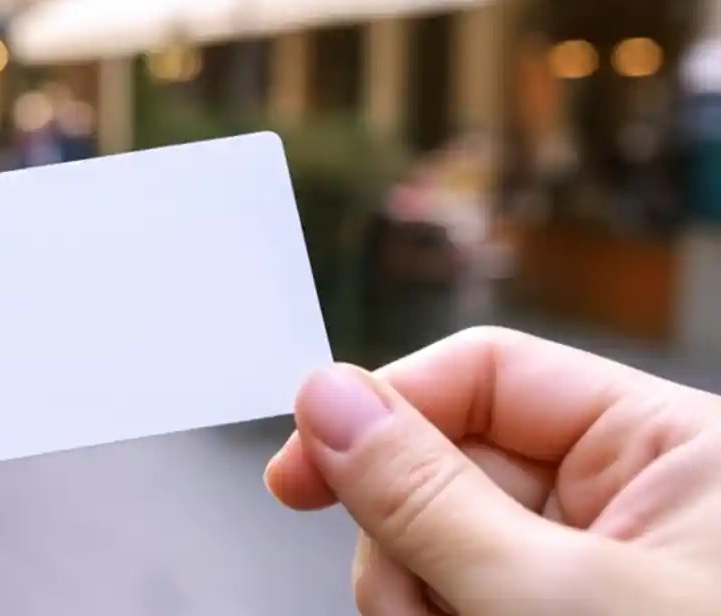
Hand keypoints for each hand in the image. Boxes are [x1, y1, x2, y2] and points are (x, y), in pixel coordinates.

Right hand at [266, 327, 720, 614]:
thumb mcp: (548, 600)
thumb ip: (423, 494)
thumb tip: (327, 400)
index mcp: (668, 449)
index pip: (486, 374)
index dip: (381, 410)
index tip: (299, 470)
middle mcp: (636, 499)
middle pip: (450, 465)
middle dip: (407, 543)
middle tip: (413, 610)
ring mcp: (600, 569)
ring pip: (443, 544)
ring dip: (419, 600)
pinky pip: (463, 596)